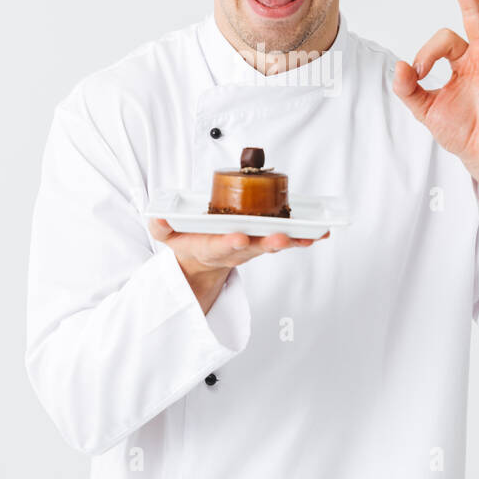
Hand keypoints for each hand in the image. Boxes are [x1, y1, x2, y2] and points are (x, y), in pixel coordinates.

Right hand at [147, 218, 328, 313]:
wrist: (204, 262)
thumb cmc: (189, 243)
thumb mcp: (168, 238)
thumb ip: (162, 227)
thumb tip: (157, 217)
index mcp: (212, 248)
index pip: (221, 246)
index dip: (230, 242)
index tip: (238, 238)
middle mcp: (236, 250)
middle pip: (254, 248)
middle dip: (268, 244)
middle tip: (281, 239)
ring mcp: (253, 248)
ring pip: (274, 245)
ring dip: (293, 241)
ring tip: (311, 236)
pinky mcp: (264, 243)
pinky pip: (286, 240)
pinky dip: (302, 238)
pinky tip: (320, 233)